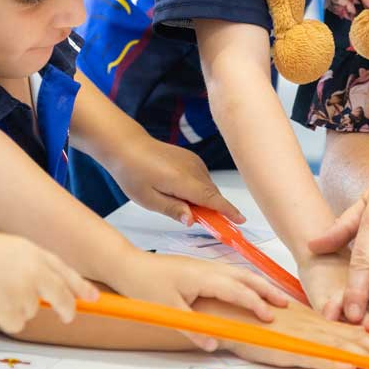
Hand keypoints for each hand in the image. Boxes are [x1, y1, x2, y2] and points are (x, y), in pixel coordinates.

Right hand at [0, 225, 95, 334]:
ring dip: (17, 308)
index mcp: (36, 253)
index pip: (65, 271)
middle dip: (68, 308)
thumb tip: (45, 287)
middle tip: (67, 316)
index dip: (80, 285)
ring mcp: (26, 293)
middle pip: (62, 297)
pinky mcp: (12, 311)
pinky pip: (16, 323)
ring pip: (32, 312)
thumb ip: (32, 264)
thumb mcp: (11, 248)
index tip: (93, 296)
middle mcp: (36, 273)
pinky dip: (3, 318)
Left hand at [107, 139, 246, 225]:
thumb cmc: (133, 173)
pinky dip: (198, 189)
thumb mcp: (148, 199)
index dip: (228, 211)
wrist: (128, 147)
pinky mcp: (192, 158)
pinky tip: (179, 191)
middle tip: (201, 222)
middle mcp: (193, 169)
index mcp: (182, 180)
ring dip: (203, 199)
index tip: (240, 220)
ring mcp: (194, 161)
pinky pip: (202, 179)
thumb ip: (173, 210)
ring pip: (208, 187)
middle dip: (212, 210)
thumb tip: (192, 220)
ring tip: (177, 202)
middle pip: (212, 195)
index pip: (212, 199)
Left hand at [113, 253, 288, 350]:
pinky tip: (246, 288)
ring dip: (258, 283)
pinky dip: (245, 280)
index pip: (238, 291)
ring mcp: (205, 266)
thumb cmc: (144, 285)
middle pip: (246, 277)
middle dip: (267, 289)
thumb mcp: (167, 310)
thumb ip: (193, 328)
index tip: (270, 317)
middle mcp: (209, 268)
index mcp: (204, 277)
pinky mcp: (199, 268)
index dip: (256, 304)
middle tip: (285, 303)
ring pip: (239, 272)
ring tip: (273, 296)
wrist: (128, 265)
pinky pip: (230, 273)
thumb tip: (213, 344)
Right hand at [217, 301, 368, 368]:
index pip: (354, 327)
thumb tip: (335, 340)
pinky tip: (346, 365)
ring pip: (338, 346)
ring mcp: (300, 336)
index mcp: (317, 319)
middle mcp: (313, 326)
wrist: (226, 310)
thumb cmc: (256, 315)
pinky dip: (330, 361)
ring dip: (364, 355)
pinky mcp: (285, 348)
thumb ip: (313, 326)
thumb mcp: (291, 319)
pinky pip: (311, 355)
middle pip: (353, 336)